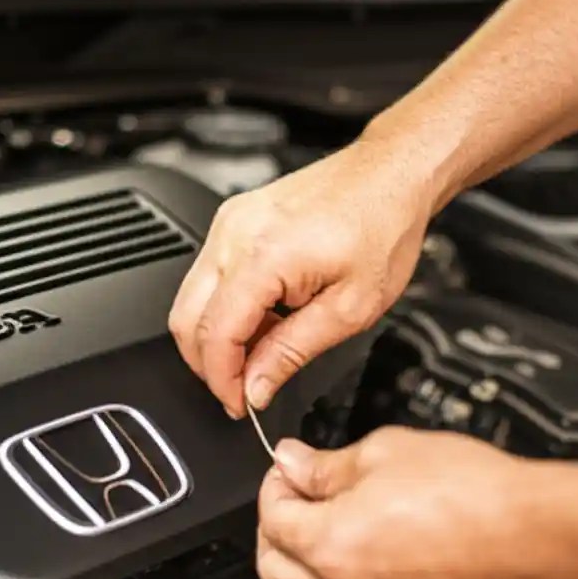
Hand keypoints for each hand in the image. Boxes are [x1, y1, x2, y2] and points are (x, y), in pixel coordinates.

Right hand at [168, 135, 434, 417]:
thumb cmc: (383, 227)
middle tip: (243, 388)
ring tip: (264, 349)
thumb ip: (292, 353)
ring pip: (193, 298)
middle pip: (186, 319)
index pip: (216, 335)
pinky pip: (210, 274)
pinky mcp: (234, 219)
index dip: (222, 380)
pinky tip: (265, 317)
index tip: (239, 404)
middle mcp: (235, 234)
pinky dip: (227, 308)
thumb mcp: (350, 309)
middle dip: (209, 364)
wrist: (391, 174)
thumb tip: (256, 387)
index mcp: (262, 257)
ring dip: (219, 336)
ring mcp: (230, 223)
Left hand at [256, 427, 565, 578]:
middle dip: (278, 525)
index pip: (270, 517)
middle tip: (301, 490)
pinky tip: (376, 534)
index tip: (292, 465)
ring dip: (310, 551)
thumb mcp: (386, 452)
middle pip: (275, 566)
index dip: (277, 482)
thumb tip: (295, 463)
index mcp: (329, 547)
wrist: (538, 536)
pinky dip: (347, 572)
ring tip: (342, 508)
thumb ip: (327, 464)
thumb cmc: (475, 496)